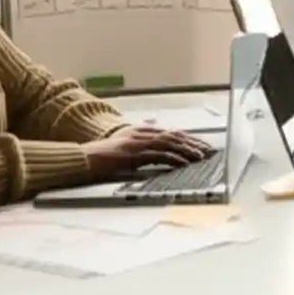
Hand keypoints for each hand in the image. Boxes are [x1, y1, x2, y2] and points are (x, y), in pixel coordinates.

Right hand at [81, 126, 211, 178]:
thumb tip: (158, 155)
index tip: (201, 145)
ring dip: (188, 150)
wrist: (84, 158)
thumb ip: (141, 148)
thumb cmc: (102, 157)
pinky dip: (173, 158)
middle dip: (194, 143)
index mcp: (141, 132)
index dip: (188, 139)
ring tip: (201, 156)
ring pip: (170, 144)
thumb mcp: (124, 148)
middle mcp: (142, 134)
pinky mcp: (135, 154)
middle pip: (174, 136)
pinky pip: (159, 155)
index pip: (171, 133)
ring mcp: (139, 142)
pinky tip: (184, 162)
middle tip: (209, 150)